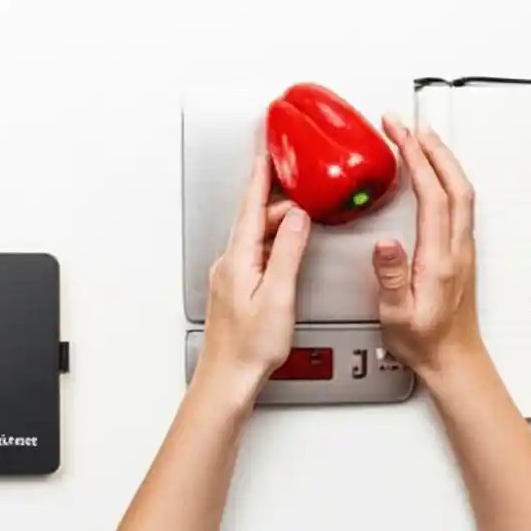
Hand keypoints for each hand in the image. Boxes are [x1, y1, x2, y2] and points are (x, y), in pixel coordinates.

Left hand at [196, 149, 311, 404]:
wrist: (228, 379)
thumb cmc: (250, 347)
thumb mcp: (279, 295)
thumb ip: (289, 252)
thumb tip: (298, 217)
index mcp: (238, 259)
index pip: (251, 207)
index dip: (260, 177)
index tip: (267, 151)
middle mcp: (229, 264)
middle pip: (254, 219)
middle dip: (278, 200)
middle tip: (302, 187)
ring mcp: (230, 276)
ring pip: (255, 237)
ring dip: (277, 223)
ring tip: (302, 217)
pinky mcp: (235, 289)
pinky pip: (255, 254)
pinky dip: (273, 244)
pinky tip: (287, 250)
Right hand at [375, 117, 484, 381]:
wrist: (452, 359)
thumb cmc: (423, 341)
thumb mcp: (396, 314)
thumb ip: (389, 277)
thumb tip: (385, 243)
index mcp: (439, 257)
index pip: (433, 195)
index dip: (416, 159)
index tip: (398, 134)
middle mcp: (456, 247)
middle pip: (453, 183)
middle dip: (430, 146)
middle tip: (404, 124)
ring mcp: (461, 247)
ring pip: (460, 189)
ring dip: (440, 158)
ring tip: (417, 138)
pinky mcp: (458, 251)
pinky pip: (457, 201)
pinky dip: (444, 177)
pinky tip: (430, 175)